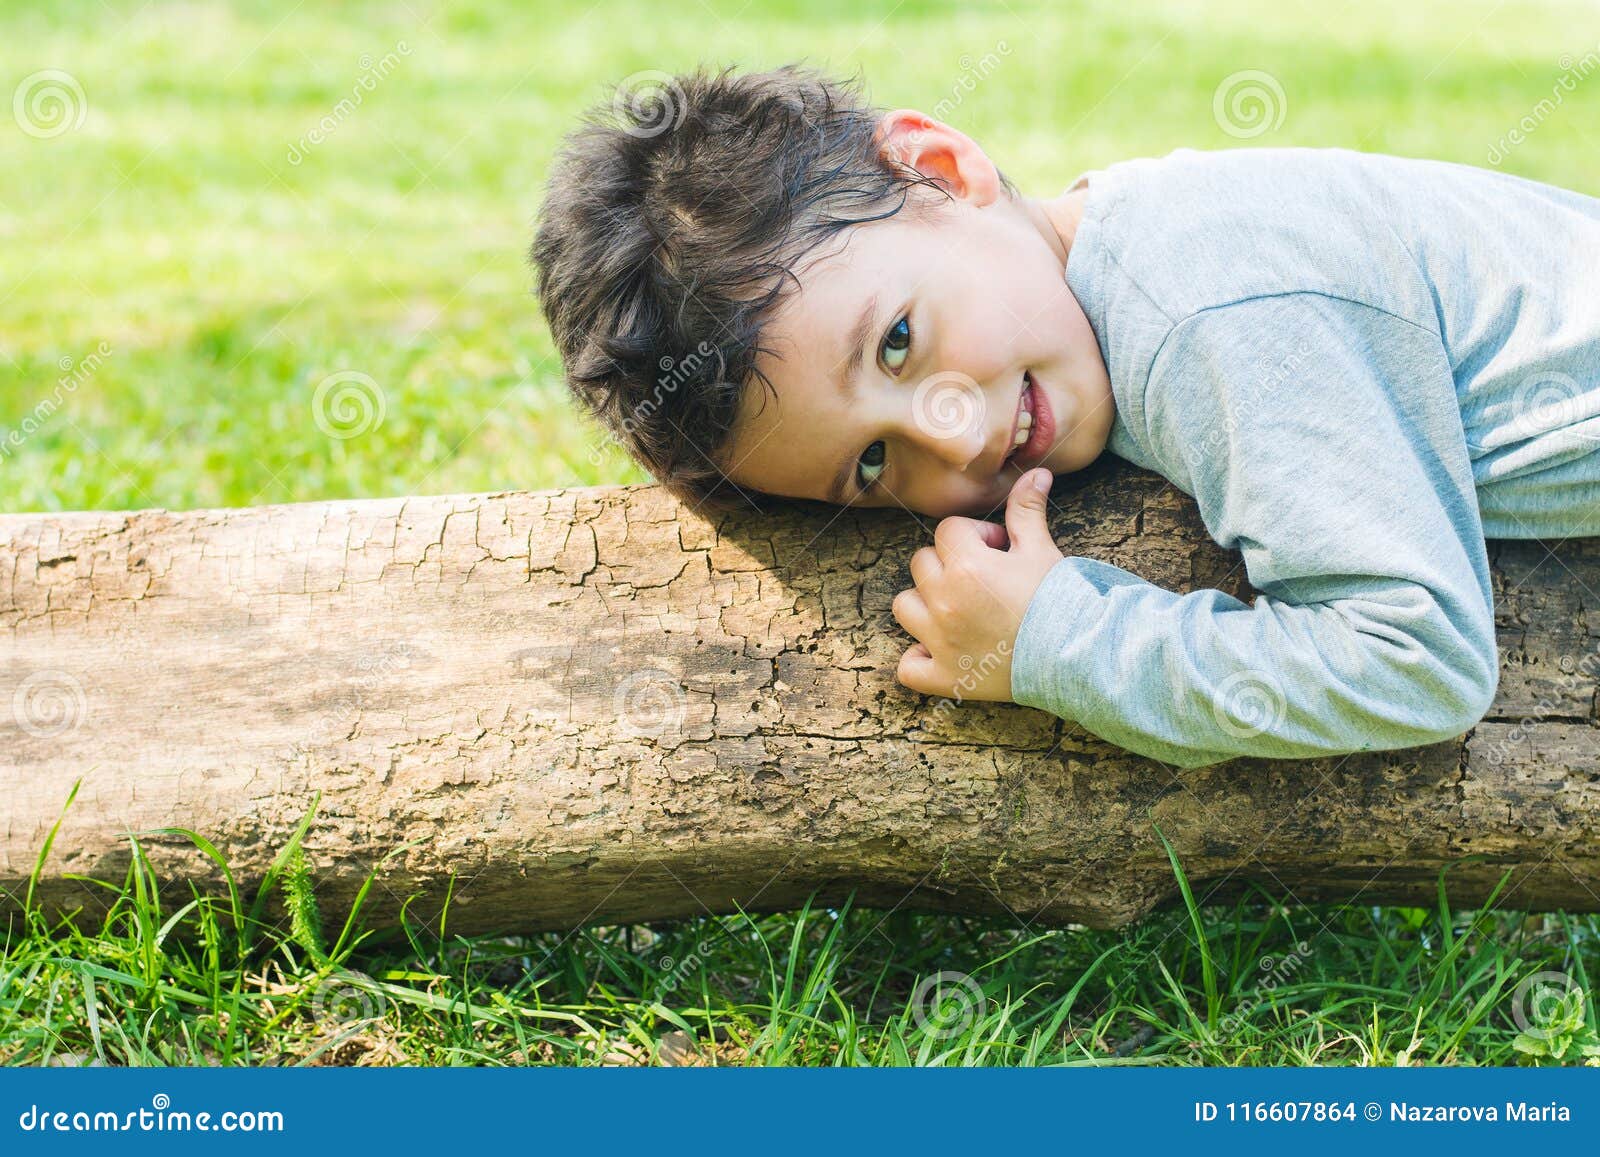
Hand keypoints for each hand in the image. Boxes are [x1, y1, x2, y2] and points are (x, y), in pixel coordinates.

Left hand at [892, 468, 1063, 701]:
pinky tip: (942, 651)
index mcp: (967, 566)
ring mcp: (940, 641)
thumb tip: (1036, 473)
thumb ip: (1027, 510)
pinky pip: (908, 668)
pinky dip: (919, 659)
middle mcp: (944, 602)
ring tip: (958, 608)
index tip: (1000, 550)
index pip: (948, 530)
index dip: (974, 535)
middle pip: (920, 563)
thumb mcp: (1041, 550)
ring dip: (924, 603)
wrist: (1076, 656)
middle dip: (947, 563)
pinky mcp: (945, 677)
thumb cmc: (1059, 601)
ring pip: (904, 606)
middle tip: (983, 577)